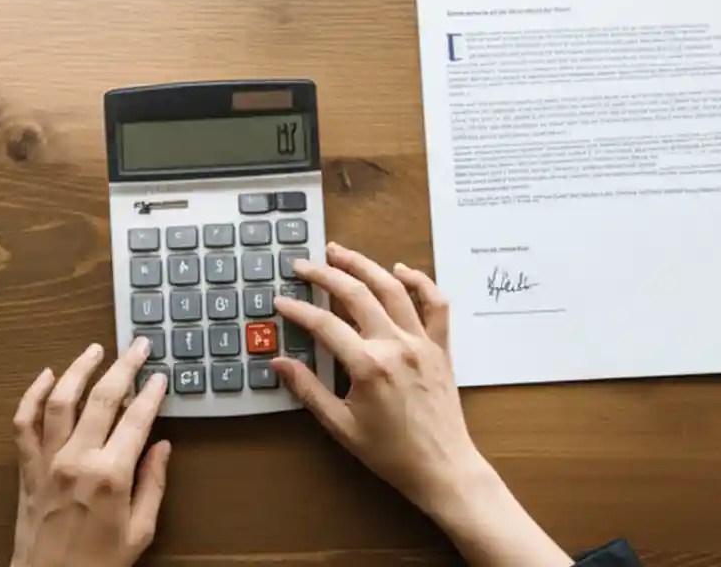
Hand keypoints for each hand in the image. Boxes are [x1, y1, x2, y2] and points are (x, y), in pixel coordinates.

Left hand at [10, 338, 171, 566]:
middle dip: (124, 366)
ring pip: (61, 400)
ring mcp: (48, 460)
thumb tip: (162, 448)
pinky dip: (32, 395)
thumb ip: (153, 484)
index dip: (152, 394)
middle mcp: (78, 460)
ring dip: (78, 369)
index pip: (137, 419)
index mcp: (111, 476)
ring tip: (95, 350)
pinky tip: (45, 376)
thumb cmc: (98, 564)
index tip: (161, 376)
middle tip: (138, 347)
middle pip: (103, 398)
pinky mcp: (27, 467)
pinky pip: (24, 422)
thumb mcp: (141, 531)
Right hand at [270, 242, 475, 511]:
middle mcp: (396, 345)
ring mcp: (422, 342)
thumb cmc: (391, 453)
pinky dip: (420, 282)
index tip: (280, 301)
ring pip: (392, 289)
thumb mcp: (341, 426)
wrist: (442, 468)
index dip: (298, 310)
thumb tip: (278, 363)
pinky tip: (400, 270)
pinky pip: (435, 305)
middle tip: (303, 264)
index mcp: (369, 366)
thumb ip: (308, 390)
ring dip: (364, 265)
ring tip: (340, 252)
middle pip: (356, 294)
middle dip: (325, 274)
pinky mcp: (440, 347)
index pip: (324, 325)